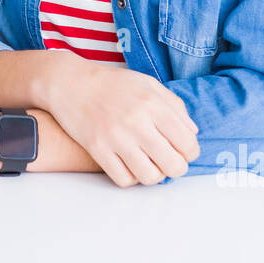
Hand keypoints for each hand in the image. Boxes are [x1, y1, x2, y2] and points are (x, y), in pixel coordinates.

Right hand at [42, 54, 198, 186]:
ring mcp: (115, 138)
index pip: (188, 144)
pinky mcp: (97, 150)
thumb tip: (193, 134)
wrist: (70, 82)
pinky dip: (131, 178)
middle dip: (176, 168)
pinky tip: (130, 165)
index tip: (183, 150)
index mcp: (153, 105)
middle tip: (169, 161)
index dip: (191, 152)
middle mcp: (136, 122)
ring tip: (149, 163)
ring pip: (150, 178)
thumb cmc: (112, 84)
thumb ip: (175, 107)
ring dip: (154, 175)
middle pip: (173, 165)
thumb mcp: (149, 85)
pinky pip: (124, 180)